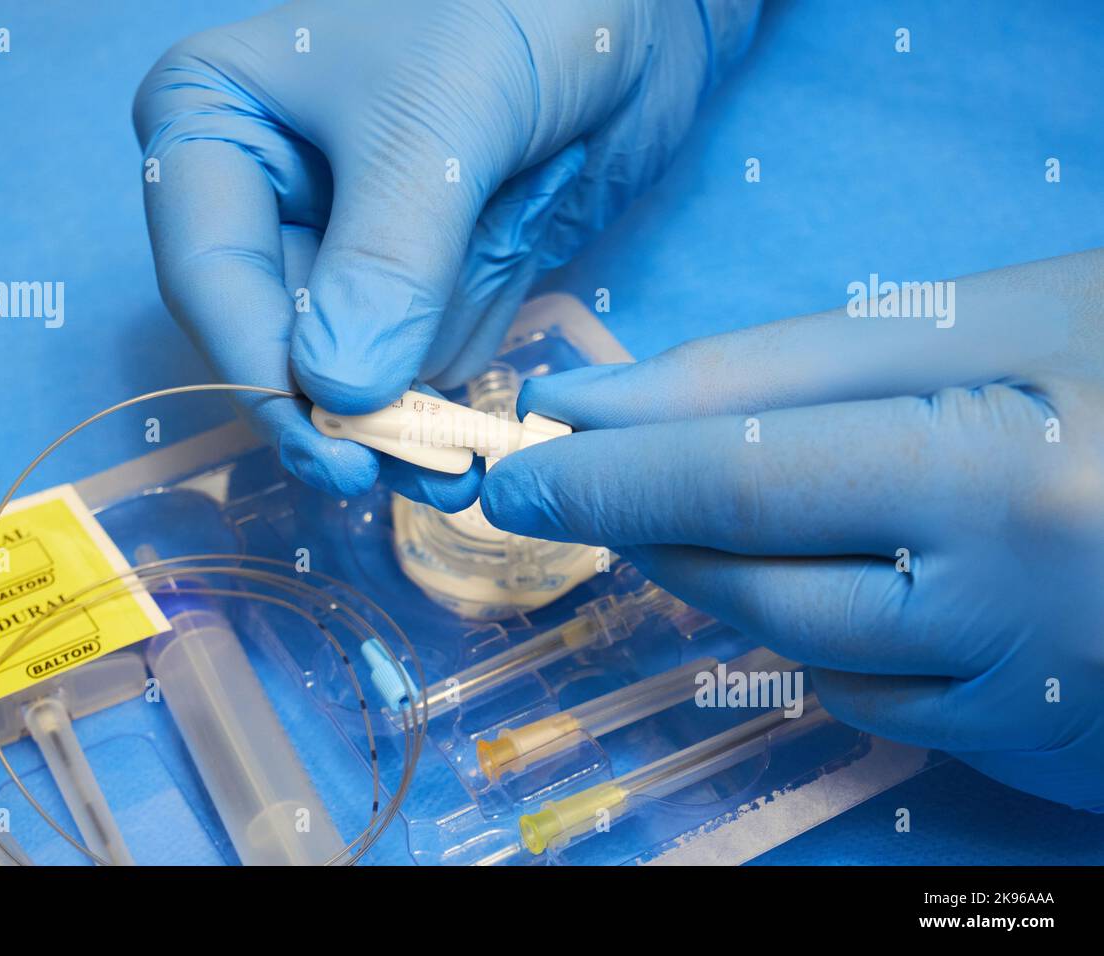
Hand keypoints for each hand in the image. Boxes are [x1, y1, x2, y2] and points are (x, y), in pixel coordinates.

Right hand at [133, 0, 758, 501]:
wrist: (639, 3)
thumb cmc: (520, 4)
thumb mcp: (441, 119)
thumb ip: (387, 254)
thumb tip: (338, 393)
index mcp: (216, 129)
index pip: (210, 280)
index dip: (263, 379)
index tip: (334, 456)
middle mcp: (266, 199)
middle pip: (275, 345)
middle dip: (354, 409)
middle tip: (427, 472)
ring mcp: (347, 248)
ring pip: (355, 369)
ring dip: (418, 401)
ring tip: (475, 411)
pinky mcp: (421, 279)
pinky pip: (422, 361)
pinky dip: (463, 376)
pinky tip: (494, 366)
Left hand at [481, 250, 1103, 810]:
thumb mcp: (987, 321)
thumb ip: (782, 366)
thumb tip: (600, 404)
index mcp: (1011, 476)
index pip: (743, 480)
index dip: (608, 474)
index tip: (516, 462)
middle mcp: (1018, 614)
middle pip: (753, 581)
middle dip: (643, 524)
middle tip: (579, 474)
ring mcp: (1027, 699)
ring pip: (797, 649)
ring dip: (717, 575)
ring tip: (697, 505)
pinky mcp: (1029, 746)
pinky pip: (866, 698)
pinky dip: (815, 633)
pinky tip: (839, 574)